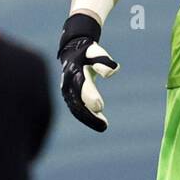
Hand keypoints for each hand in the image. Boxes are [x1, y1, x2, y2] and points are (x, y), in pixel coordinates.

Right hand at [58, 16, 118, 131]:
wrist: (72, 53)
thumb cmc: (88, 53)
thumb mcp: (95, 53)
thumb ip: (103, 61)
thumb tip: (112, 72)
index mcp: (74, 72)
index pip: (81, 87)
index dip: (89, 97)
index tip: (100, 107)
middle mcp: (68, 84)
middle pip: (77, 103)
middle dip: (89, 115)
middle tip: (104, 125)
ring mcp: (67, 92)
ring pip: (76, 109)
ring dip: (89, 119)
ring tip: (103, 126)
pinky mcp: (69, 97)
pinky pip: (76, 110)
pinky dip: (86, 117)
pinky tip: (99, 123)